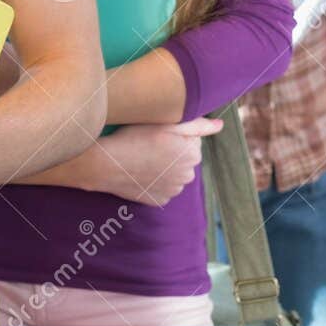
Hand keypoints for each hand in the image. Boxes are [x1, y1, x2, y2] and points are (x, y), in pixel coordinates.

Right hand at [89, 118, 222, 205]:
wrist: (106, 163)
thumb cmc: (135, 137)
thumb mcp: (168, 124)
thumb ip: (198, 125)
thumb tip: (220, 126)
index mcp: (193, 154)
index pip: (192, 140)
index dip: (175, 134)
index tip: (158, 134)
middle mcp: (187, 176)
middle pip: (185, 158)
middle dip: (173, 151)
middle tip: (149, 144)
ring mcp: (173, 191)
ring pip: (174, 173)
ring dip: (165, 166)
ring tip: (144, 158)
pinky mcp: (159, 201)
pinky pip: (163, 188)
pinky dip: (156, 180)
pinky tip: (142, 172)